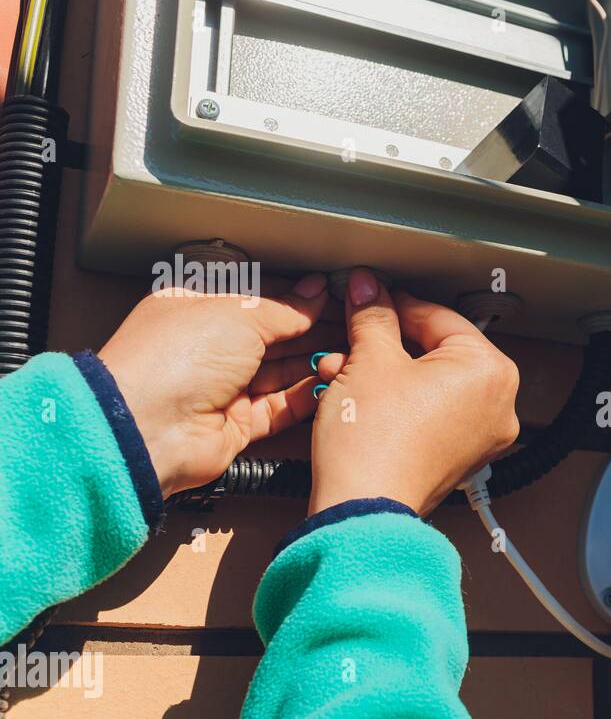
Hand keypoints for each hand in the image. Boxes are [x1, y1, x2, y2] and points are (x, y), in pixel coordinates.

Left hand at [99, 274, 345, 497]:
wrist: (148, 427)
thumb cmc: (174, 357)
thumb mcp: (239, 315)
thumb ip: (285, 308)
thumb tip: (316, 292)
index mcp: (197, 308)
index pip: (257, 297)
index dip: (296, 296)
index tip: (333, 294)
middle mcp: (209, 348)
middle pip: (273, 336)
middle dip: (313, 329)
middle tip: (353, 322)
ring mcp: (223, 387)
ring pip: (281, 371)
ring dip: (314, 361)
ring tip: (352, 350)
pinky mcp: (237, 423)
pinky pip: (280, 407)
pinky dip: (307, 396)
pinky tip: (333, 381)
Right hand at [309, 268, 519, 516]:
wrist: (362, 509)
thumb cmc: (375, 443)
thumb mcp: (369, 360)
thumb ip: (374, 316)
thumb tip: (370, 289)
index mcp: (491, 370)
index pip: (440, 317)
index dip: (396, 304)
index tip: (370, 298)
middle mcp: (499, 404)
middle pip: (437, 351)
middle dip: (386, 343)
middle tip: (354, 335)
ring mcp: (482, 435)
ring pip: (430, 383)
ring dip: (385, 371)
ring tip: (345, 369)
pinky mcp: (460, 457)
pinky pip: (431, 413)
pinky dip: (399, 401)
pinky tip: (359, 396)